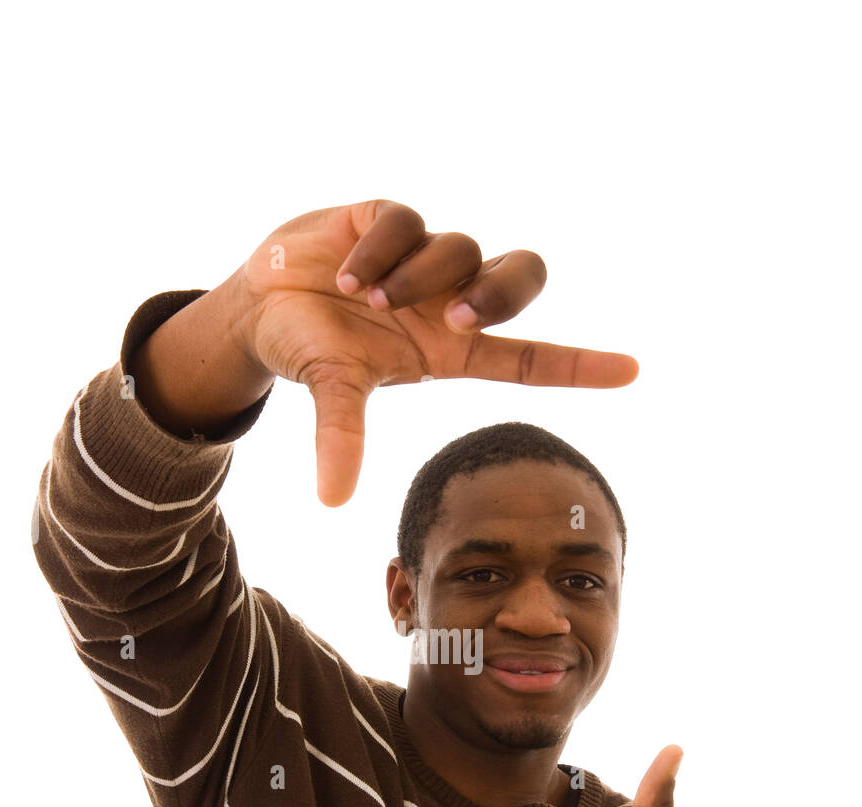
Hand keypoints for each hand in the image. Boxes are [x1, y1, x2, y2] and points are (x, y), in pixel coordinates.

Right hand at [235, 199, 638, 505]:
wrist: (260, 306)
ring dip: (414, 279)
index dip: (581, 365)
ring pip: (460, 249)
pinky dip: (379, 251)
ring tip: (364, 301)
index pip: (531, 358)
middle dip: (499, 293)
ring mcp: (424, 258)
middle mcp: (448, 301)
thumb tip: (331, 501)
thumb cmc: (311, 351)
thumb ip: (341, 438)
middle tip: (454, 317)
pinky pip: (406, 221)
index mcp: (451, 350)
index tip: (634, 371)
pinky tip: (347, 275)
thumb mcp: (332, 392)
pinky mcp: (390, 218)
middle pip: (521, 277)